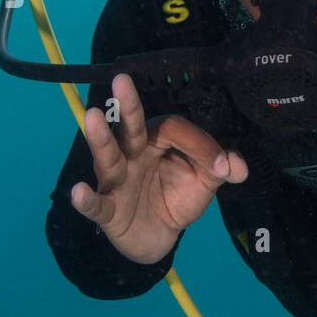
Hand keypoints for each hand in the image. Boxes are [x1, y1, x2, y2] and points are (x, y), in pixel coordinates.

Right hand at [70, 72, 248, 263]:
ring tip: (93, 116)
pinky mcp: (109, 211)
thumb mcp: (204, 182)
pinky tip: (78, 192)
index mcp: (156, 141)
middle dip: (128, 105)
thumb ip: (221, 169)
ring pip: (107, 156)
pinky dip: (87, 200)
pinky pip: (97, 205)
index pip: (174, 130)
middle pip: (130, 127)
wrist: (160, 236)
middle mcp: (133, 154)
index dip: (199, 144)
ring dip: (100, 138)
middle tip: (122, 80)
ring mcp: (117, 181)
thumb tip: (237, 166)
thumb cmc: (177, 197)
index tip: (221, 166)